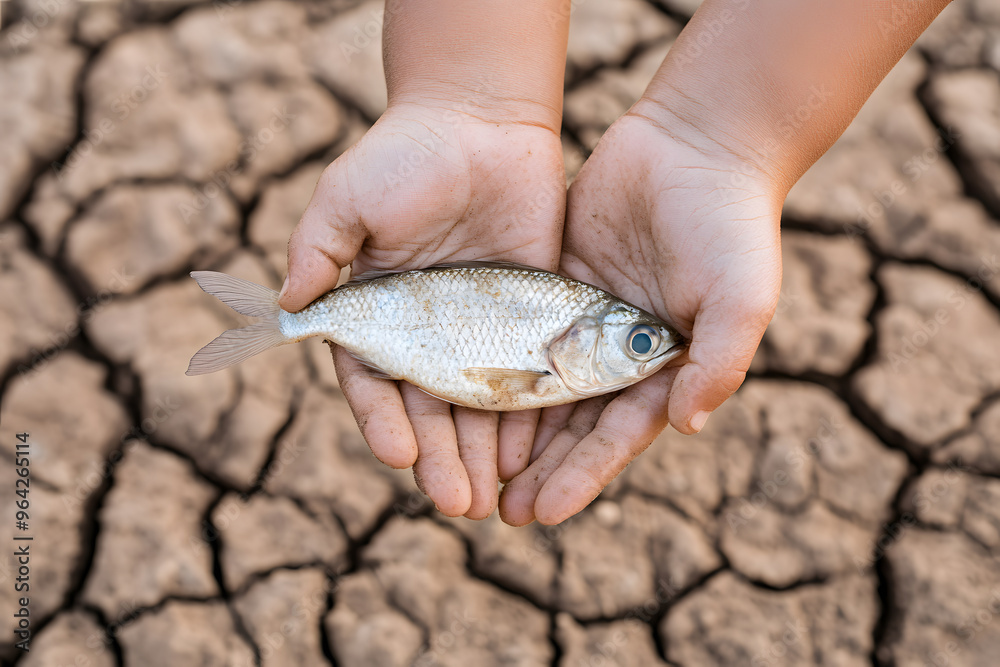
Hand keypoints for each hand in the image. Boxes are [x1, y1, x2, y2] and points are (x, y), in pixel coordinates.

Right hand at [280, 103, 564, 518]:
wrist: (481, 119)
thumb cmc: (405, 154)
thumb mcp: (348, 196)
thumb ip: (317, 250)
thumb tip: (288, 307)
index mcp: (377, 313)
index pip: (373, 382)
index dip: (384, 421)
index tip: (400, 455)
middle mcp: (426, 331)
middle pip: (430, 408)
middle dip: (441, 457)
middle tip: (456, 502)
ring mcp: (479, 328)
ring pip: (479, 403)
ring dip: (484, 452)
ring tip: (494, 497)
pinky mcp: (528, 314)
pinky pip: (529, 371)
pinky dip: (529, 412)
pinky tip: (534, 451)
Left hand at [499, 110, 783, 524]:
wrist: (698, 140)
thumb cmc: (732, 223)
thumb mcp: (740, 297)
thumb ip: (719, 361)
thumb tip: (686, 425)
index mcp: (663, 364)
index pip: (616, 435)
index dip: (582, 476)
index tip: (544, 513)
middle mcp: (618, 349)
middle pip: (572, 422)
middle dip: (539, 467)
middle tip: (498, 510)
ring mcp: (583, 316)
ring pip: (538, 382)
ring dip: (510, 428)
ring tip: (470, 469)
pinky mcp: (555, 279)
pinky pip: (515, 328)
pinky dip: (493, 362)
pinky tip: (461, 392)